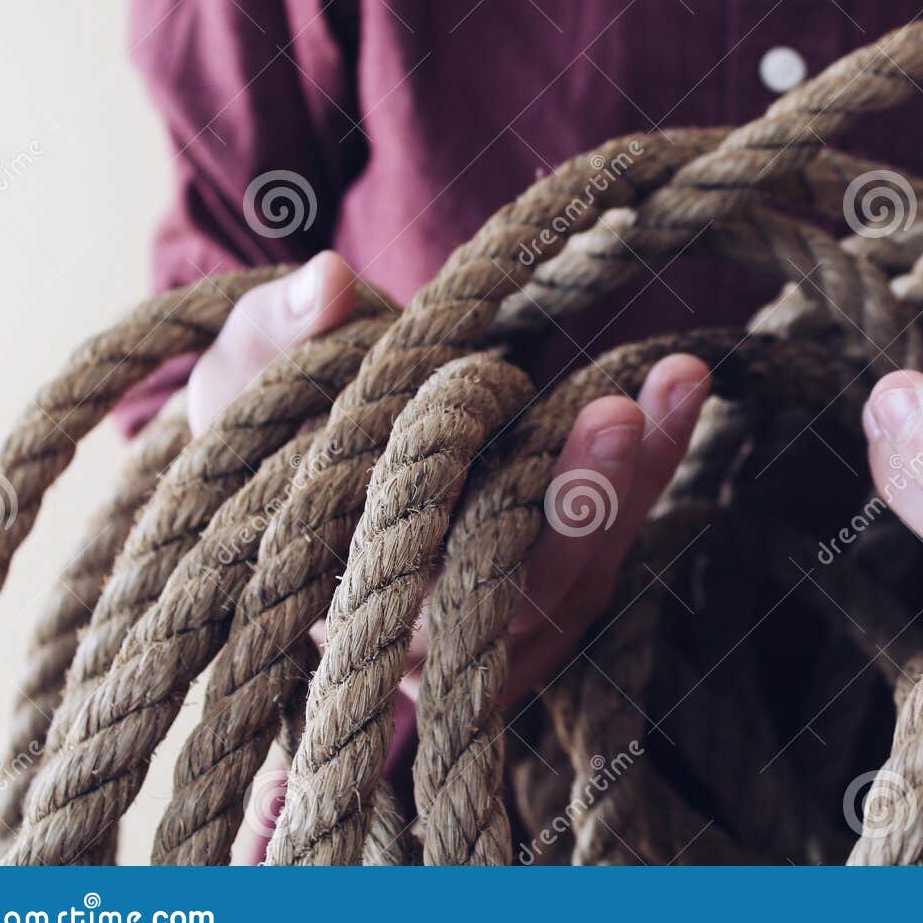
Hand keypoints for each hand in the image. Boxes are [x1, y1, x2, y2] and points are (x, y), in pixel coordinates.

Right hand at [187, 251, 711, 705]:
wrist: (311, 472)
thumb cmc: (265, 440)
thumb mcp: (242, 386)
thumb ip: (269, 338)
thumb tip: (325, 283)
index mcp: (347, 607)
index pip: (420, 588)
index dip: (472, 533)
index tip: (495, 441)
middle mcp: (436, 639)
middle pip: (527, 593)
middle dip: (578, 505)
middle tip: (615, 415)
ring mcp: (508, 622)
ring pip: (587, 567)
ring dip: (639, 474)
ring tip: (679, 377)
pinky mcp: (558, 586)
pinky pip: (615, 536)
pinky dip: (652, 462)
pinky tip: (681, 386)